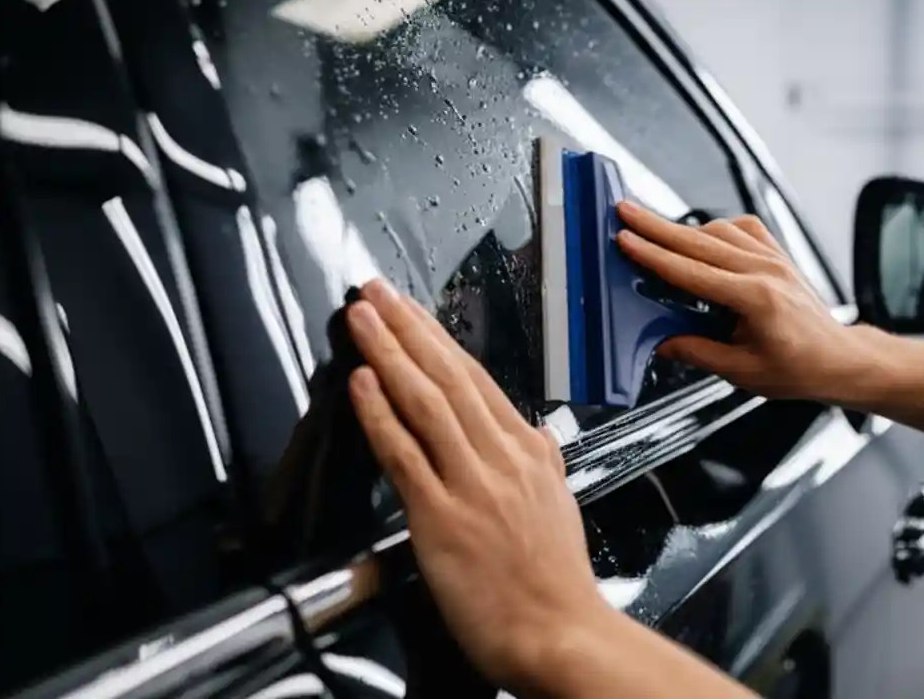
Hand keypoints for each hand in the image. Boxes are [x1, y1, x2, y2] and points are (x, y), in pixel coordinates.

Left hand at [345, 279, 614, 691]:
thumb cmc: (555, 582)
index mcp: (529, 452)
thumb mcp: (559, 506)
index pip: (477, 378)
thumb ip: (543, 462)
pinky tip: (362, 381)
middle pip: (449, 375)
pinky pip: (406, 453)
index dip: (438, 338)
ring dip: (390, 352)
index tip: (412, 310)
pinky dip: (381, 412)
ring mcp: (473, 484)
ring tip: (363, 316)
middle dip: (408, 326)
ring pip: (426, 401)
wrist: (561, 634)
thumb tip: (536, 433)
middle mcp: (502, 458)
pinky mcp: (443, 517)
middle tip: (376, 289)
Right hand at [616, 202, 892, 402]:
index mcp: (755, 299)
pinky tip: (702, 236)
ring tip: (650, 226)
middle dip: (656, 225)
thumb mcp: (742, 371)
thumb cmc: (800, 368)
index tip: (627, 240)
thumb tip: (663, 342)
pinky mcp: (778, 255)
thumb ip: (698, 352)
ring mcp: (774, 259)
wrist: (839, 359)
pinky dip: (717, 229)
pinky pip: (743, 229)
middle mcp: (765, 270)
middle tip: (625, 210)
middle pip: (698, 241)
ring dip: (682, 228)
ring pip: (718, 231)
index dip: (654, 255)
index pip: (691, 271)